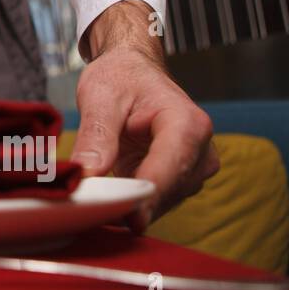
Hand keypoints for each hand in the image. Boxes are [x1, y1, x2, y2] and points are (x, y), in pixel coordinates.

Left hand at [73, 0, 218, 230]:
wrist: (133, 71)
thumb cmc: (121, 78)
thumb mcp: (101, 98)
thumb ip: (97, 136)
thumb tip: (87, 176)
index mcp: (188, 124)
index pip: (170, 169)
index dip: (146, 196)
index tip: (124, 218)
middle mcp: (201, 151)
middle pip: (167, 191)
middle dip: (131, 204)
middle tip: (92, 212)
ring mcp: (193, 169)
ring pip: (161, 202)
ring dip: (129, 206)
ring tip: (94, 202)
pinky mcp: (179, 180)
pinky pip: (154, 201)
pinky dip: (130, 203)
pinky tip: (106, 200)